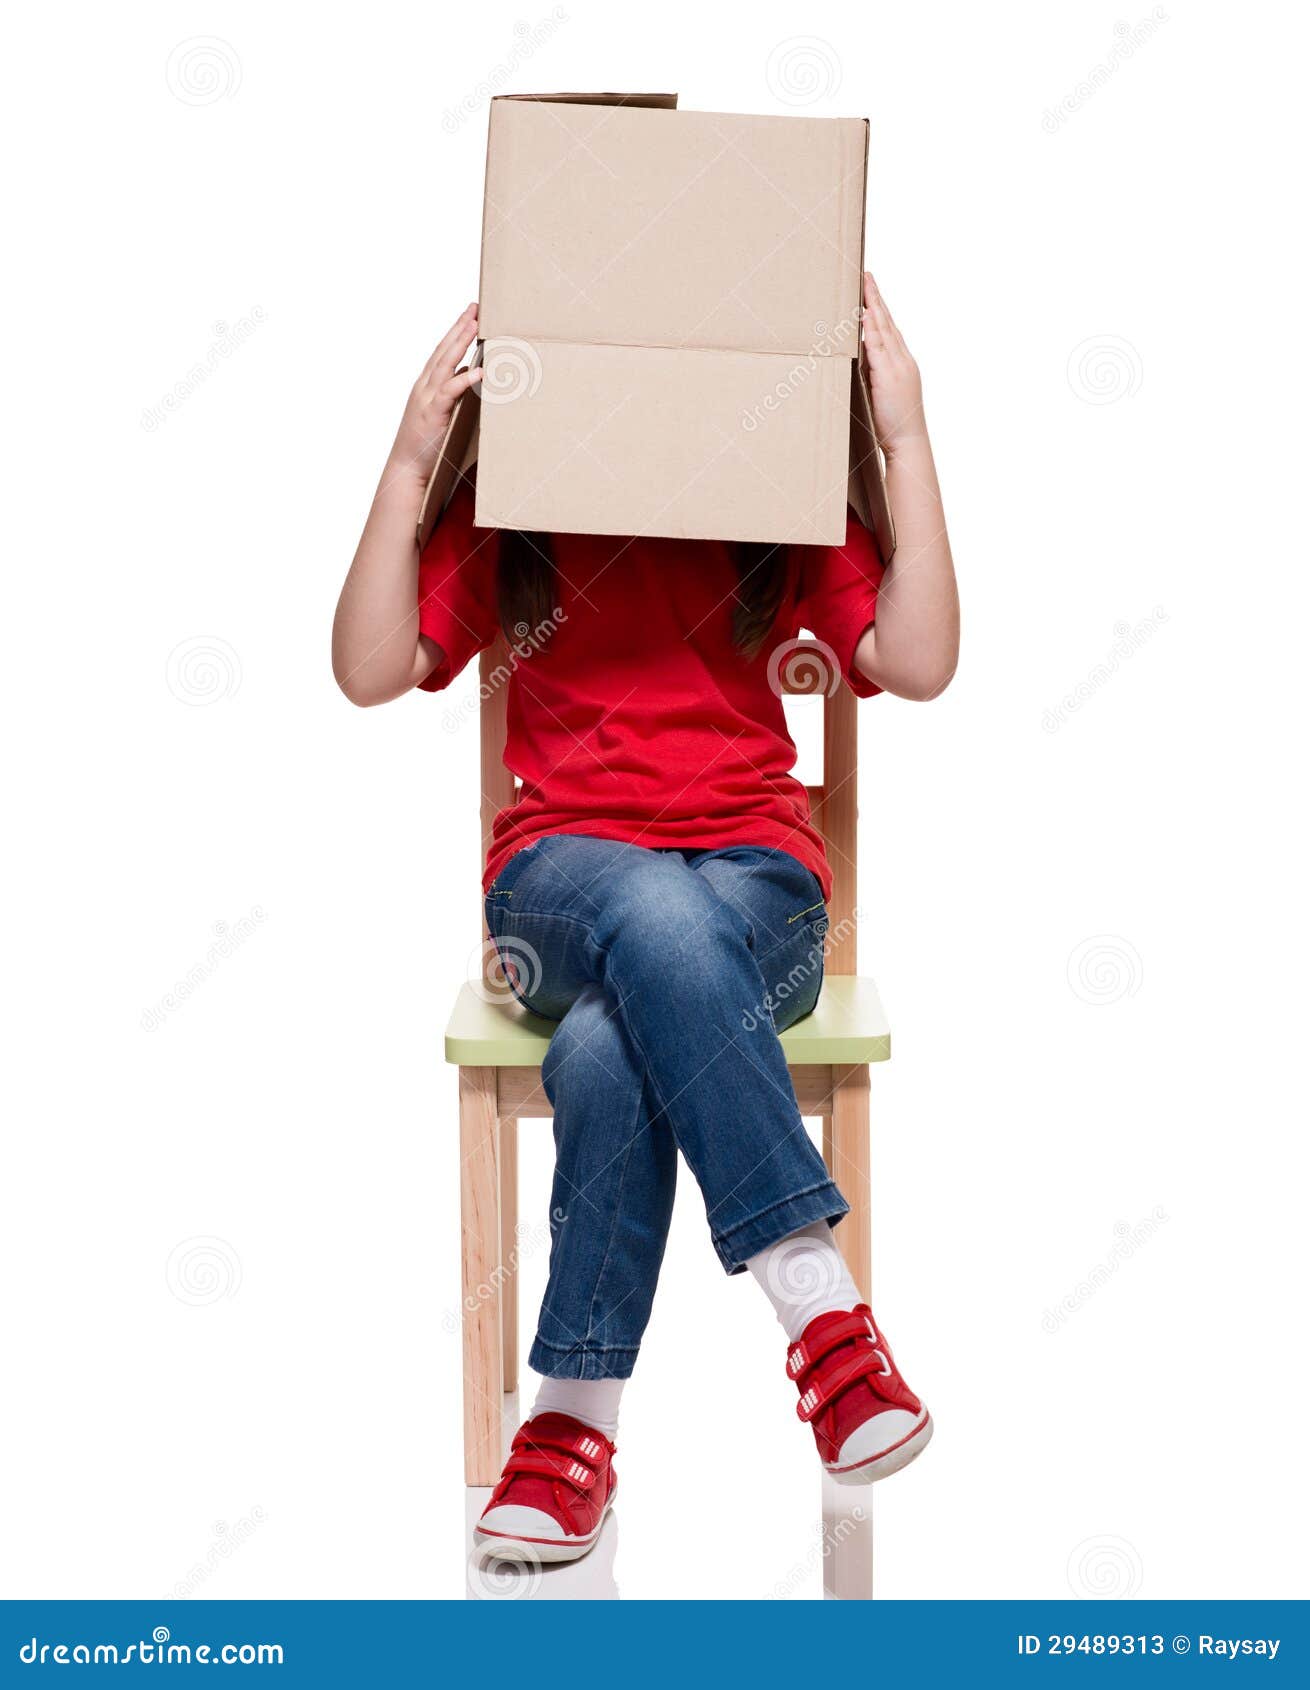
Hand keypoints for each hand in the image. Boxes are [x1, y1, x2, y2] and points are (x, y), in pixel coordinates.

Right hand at [388, 303, 481, 479]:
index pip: (442, 352)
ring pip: (445, 364)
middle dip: (460, 327)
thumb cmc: (426, 443)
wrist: (407, 468)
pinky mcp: (433, 414)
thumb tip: (470, 374)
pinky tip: (478, 370)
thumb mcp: (441, 412)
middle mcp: (424, 387)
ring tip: (476, 325)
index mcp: (426, 385)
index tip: (470, 314)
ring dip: (461, 343)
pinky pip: (450, 392)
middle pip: (443, 350)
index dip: (456, 331)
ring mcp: (427, 398)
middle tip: (476, 307)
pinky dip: (464, 380)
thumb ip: (454, 392)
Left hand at [861, 272, 924, 453]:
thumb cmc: (894, 424)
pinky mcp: (889, 377)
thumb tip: (858, 363)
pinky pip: (878, 348)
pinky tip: (862, 316)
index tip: (871, 289)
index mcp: (901, 363)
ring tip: (863, 287)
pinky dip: (871, 330)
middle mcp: (902, 360)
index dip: (881, 308)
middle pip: (888, 322)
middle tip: (866, 275)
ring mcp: (897, 367)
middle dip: (876, 298)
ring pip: (883, 330)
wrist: (908, 442)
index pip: (890, 329)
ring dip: (872, 306)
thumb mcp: (883, 394)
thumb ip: (874, 375)